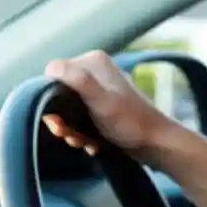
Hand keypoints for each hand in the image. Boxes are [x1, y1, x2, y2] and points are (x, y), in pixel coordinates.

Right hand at [42, 50, 174, 162]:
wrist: (155, 143)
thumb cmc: (130, 122)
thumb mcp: (101, 101)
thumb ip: (78, 81)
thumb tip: (51, 67)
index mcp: (94, 62)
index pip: (54, 76)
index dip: (52, 101)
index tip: (60, 123)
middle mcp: (95, 71)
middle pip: (61, 95)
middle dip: (64, 120)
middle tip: (71, 136)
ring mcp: (99, 89)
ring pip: (70, 111)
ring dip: (73, 131)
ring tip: (84, 142)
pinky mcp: (103, 107)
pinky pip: (81, 119)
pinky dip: (83, 134)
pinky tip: (92, 144)